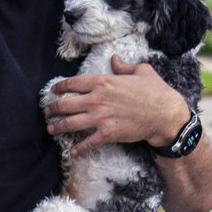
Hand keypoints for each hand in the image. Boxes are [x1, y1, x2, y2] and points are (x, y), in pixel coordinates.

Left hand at [45, 58, 190, 159]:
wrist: (165, 114)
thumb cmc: (155, 91)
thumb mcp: (141, 71)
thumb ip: (123, 66)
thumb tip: (114, 59)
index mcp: (103, 82)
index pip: (72, 83)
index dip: (59, 87)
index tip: (53, 91)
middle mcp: (97, 99)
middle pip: (65, 104)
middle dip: (53, 109)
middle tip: (47, 112)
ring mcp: (100, 118)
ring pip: (70, 124)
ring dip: (58, 127)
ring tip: (51, 129)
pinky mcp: (107, 134)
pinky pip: (87, 142)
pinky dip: (78, 148)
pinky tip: (73, 151)